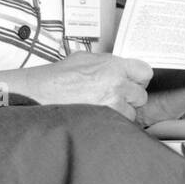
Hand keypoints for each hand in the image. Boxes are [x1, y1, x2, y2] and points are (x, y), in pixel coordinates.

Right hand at [25, 52, 152, 120]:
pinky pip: (118, 124)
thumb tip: (118, 68)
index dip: (139, 79)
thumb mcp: (84, 59)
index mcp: (113, 65)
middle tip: (114, 97)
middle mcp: (116, 83)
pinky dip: (111, 123)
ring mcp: (112, 104)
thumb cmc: (57, 77)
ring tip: (102, 108)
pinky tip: (98, 117)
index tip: (134, 82)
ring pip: (131, 113)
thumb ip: (106, 63)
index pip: (145, 72)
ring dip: (121, 112)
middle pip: (140, 95)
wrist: (40, 93)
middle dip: (130, 98)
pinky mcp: (105, 119)